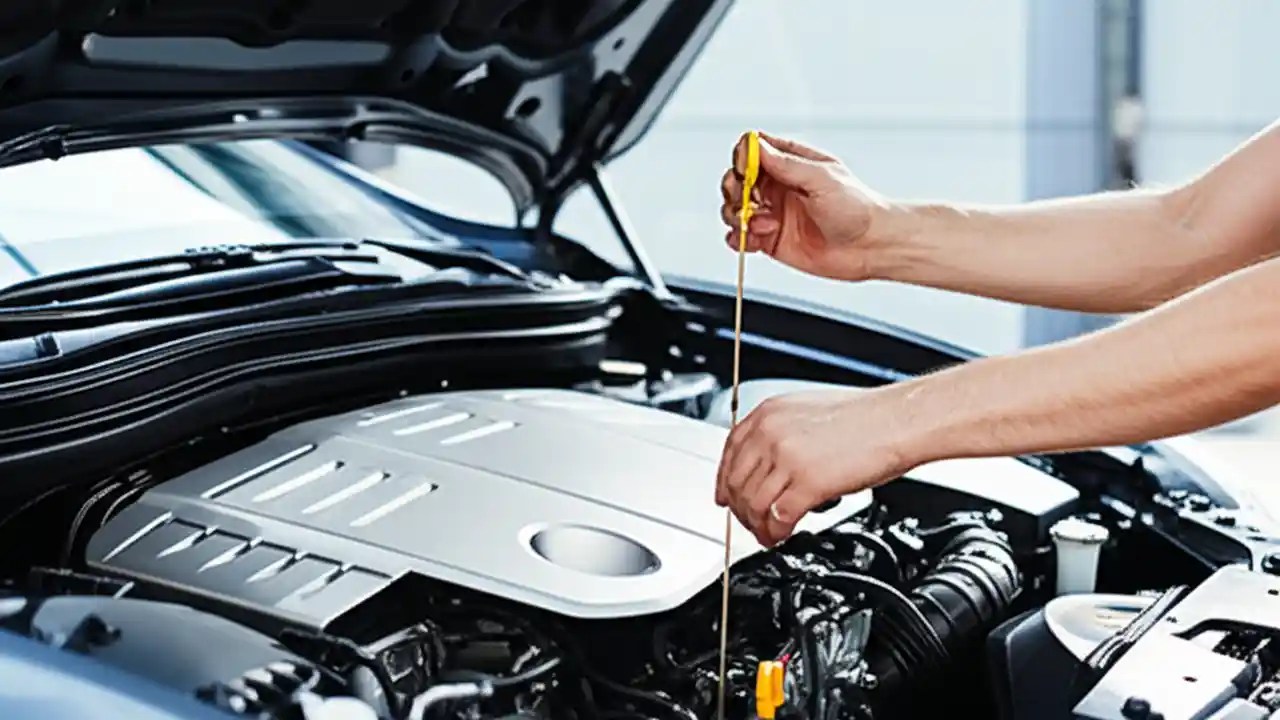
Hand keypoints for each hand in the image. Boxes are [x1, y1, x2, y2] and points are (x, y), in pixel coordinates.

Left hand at [715, 388, 914, 545]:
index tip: (725, 497)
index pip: (729, 452)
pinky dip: (776, 533)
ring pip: (753, 504)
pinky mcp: (808, 483)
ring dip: (757, 526)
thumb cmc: (865, 417)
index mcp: (769, 414)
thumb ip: (781, 433)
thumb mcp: (808, 412)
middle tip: (751, 524)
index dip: (724, 481)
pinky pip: (778, 517)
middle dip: (740, 511)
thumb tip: (768, 461)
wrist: (897, 420)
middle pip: (737, 483)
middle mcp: (772, 434)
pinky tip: (783, 536)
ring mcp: (787, 458)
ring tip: (767, 535)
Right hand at [719, 131, 891, 281]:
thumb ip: (787, 164)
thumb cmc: (857, 208)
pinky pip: (741, 237)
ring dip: (738, 215)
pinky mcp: (770, 240)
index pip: (753, 150)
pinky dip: (739, 238)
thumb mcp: (822, 178)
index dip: (743, 158)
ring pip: (734, 208)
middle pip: (737, 179)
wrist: (871, 247)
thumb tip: (757, 147)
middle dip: (734, 189)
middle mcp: (779, 186)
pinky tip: (754, 239)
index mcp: (792, 163)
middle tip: (748, 200)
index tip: (746, 170)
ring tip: (762, 224)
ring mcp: (773, 213)